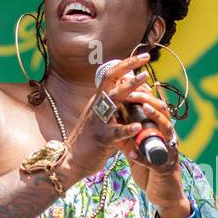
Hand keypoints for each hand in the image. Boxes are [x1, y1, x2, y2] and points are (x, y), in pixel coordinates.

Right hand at [60, 53, 152, 181]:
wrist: (71, 161)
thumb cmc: (90, 140)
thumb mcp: (102, 118)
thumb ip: (115, 106)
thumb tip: (130, 91)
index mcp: (98, 100)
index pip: (111, 76)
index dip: (126, 64)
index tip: (142, 56)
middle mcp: (97, 106)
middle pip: (110, 79)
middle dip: (128, 66)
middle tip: (145, 58)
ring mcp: (98, 121)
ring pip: (113, 100)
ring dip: (129, 88)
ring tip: (144, 79)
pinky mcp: (101, 139)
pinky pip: (115, 132)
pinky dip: (126, 129)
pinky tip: (138, 126)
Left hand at [122, 79, 188, 215]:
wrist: (165, 195)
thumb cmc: (151, 169)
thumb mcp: (139, 147)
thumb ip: (132, 133)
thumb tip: (118, 117)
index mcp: (161, 132)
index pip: (156, 108)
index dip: (145, 95)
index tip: (131, 84)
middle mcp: (169, 138)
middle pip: (164, 113)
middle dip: (149, 101)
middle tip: (135, 93)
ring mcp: (169, 152)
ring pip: (166, 130)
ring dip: (155, 119)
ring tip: (144, 110)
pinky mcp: (166, 168)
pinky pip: (154, 160)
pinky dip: (142, 157)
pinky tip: (131, 153)